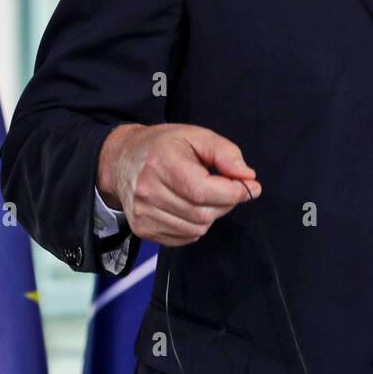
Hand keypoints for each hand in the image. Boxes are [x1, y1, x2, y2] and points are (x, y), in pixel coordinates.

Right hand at [97, 122, 260, 247]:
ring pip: (196, 229)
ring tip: (204, 195)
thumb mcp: (197, 136)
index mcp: (161, 163)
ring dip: (211, 215)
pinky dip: (195, 226)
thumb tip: (247, 177)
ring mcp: (143, 214)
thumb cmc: (163, 145)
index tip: (250, 186)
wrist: (122, 160)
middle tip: (228, 188)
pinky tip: (190, 206)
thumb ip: (225, 153)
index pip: (203, 191)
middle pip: (202, 213)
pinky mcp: (142, 229)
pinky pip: (184, 238)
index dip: (233, 192)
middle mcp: (148, 192)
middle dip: (225, 203)